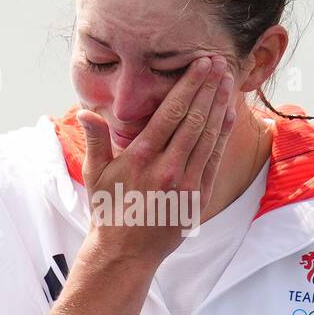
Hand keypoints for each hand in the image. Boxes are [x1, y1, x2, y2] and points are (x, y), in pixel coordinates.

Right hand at [75, 55, 237, 267]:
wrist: (126, 252)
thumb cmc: (109, 209)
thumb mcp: (96, 174)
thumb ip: (96, 140)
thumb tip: (85, 112)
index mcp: (141, 158)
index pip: (171, 112)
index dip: (189, 85)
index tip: (200, 64)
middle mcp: (167, 168)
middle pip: (194, 119)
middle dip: (208, 88)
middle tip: (219, 62)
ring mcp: (186, 184)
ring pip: (208, 136)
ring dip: (220, 105)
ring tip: (227, 80)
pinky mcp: (199, 197)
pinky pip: (214, 159)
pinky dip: (223, 135)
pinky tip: (228, 114)